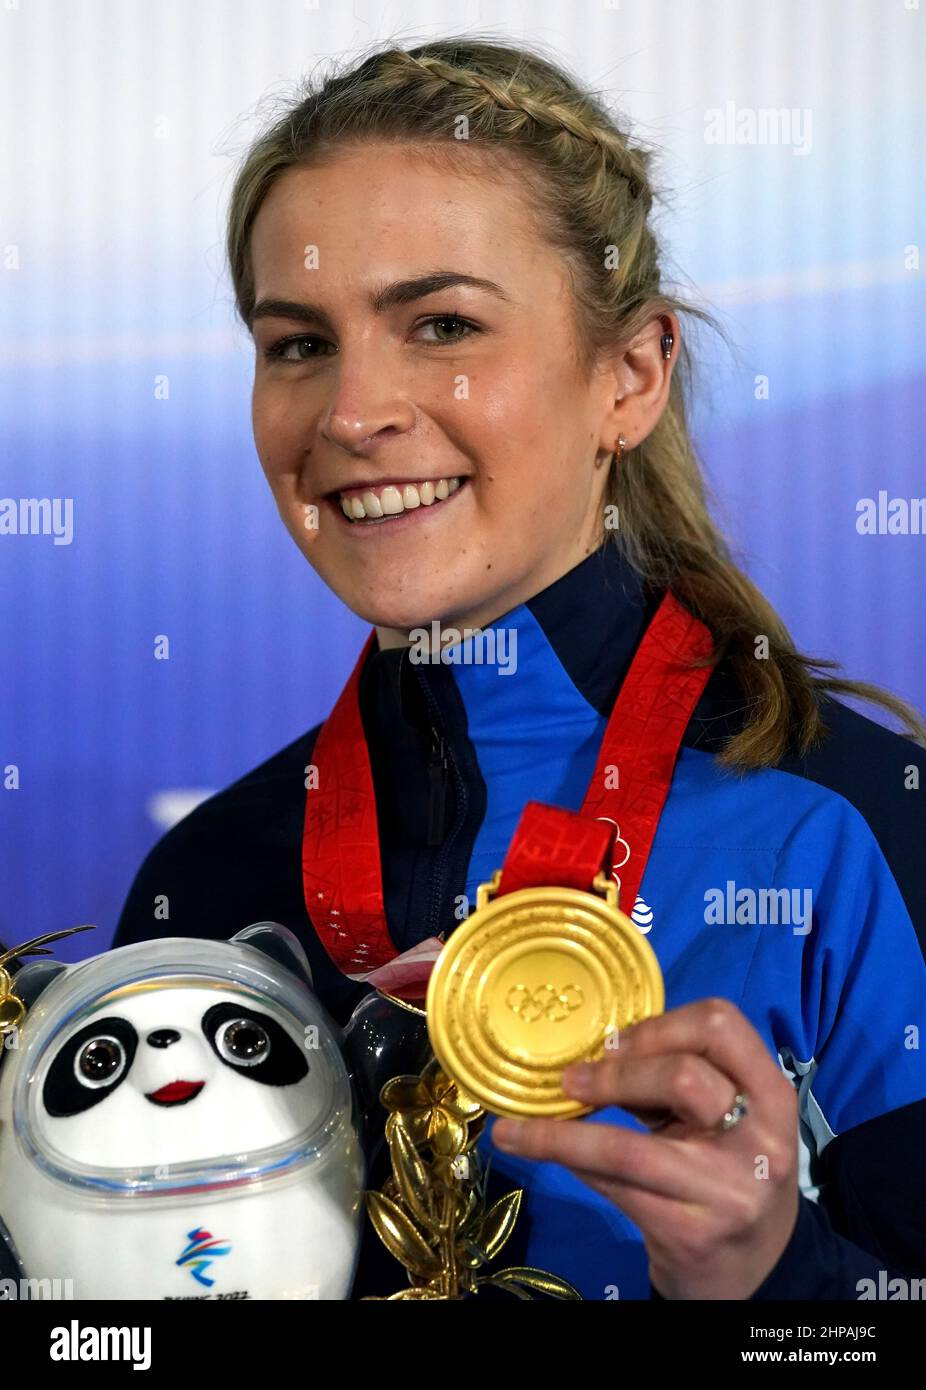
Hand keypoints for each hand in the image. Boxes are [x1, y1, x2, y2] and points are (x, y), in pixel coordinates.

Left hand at [492, 997, 799, 1298]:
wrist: (754, 1268)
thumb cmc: (727, 1169)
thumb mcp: (722, 1118)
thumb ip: (675, 1081)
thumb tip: (592, 1051)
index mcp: (771, 1096)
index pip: (721, 1026)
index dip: (658, 1025)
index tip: (613, 1042)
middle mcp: (759, 1141)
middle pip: (682, 1077)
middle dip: (613, 1073)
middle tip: (570, 1080)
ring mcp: (726, 1192)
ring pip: (630, 1147)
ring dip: (561, 1132)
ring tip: (518, 1126)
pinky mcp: (689, 1233)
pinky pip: (613, 1186)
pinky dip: (569, 1162)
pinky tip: (539, 1152)